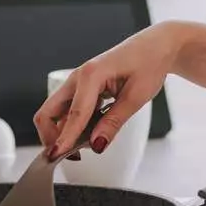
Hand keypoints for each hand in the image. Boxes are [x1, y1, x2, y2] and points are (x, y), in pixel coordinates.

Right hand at [35, 24, 186, 158]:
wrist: (156, 47)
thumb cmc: (149, 64)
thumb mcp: (136, 97)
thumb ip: (114, 122)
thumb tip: (96, 144)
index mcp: (90, 75)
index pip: (72, 115)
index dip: (64, 139)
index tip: (56, 157)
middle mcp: (78, 78)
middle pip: (48, 112)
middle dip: (53, 137)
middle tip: (69, 155)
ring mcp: (78, 82)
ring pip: (57, 113)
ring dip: (65, 133)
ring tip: (88, 145)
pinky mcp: (83, 88)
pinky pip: (69, 110)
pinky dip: (74, 125)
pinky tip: (93, 132)